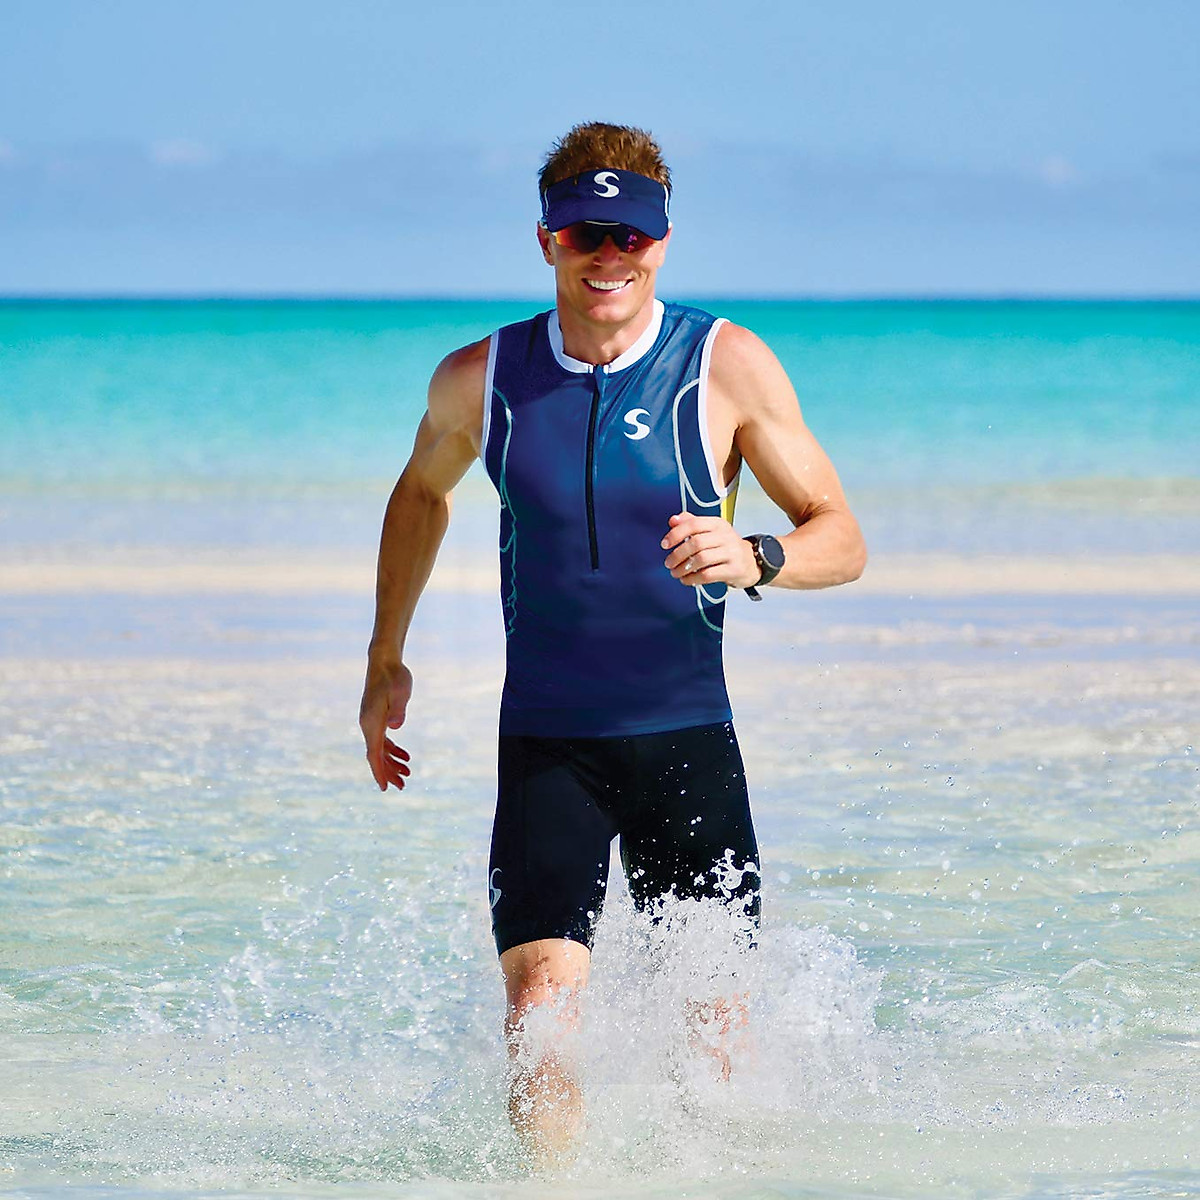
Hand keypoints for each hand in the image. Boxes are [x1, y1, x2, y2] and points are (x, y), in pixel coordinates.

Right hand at [359, 657, 413, 791]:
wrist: (384, 660)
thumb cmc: (394, 675)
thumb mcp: (401, 691)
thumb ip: (399, 709)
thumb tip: (394, 728)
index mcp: (372, 721)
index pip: (374, 753)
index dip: (379, 772)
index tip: (384, 788)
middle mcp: (367, 724)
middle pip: (376, 755)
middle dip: (388, 772)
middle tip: (403, 786)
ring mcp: (370, 720)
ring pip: (379, 749)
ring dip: (391, 762)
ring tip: (407, 774)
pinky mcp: (376, 716)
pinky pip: (382, 739)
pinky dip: (392, 750)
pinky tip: (404, 755)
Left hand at [661, 512, 759, 588]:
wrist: (752, 562)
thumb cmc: (726, 547)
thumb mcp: (712, 531)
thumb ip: (692, 524)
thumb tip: (673, 520)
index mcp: (718, 524)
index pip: (694, 524)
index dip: (676, 534)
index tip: (664, 544)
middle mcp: (726, 536)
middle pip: (696, 543)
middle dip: (677, 554)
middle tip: (668, 563)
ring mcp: (732, 553)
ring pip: (702, 559)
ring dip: (683, 568)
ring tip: (675, 573)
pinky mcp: (734, 569)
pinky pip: (708, 575)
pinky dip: (693, 578)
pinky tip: (686, 580)